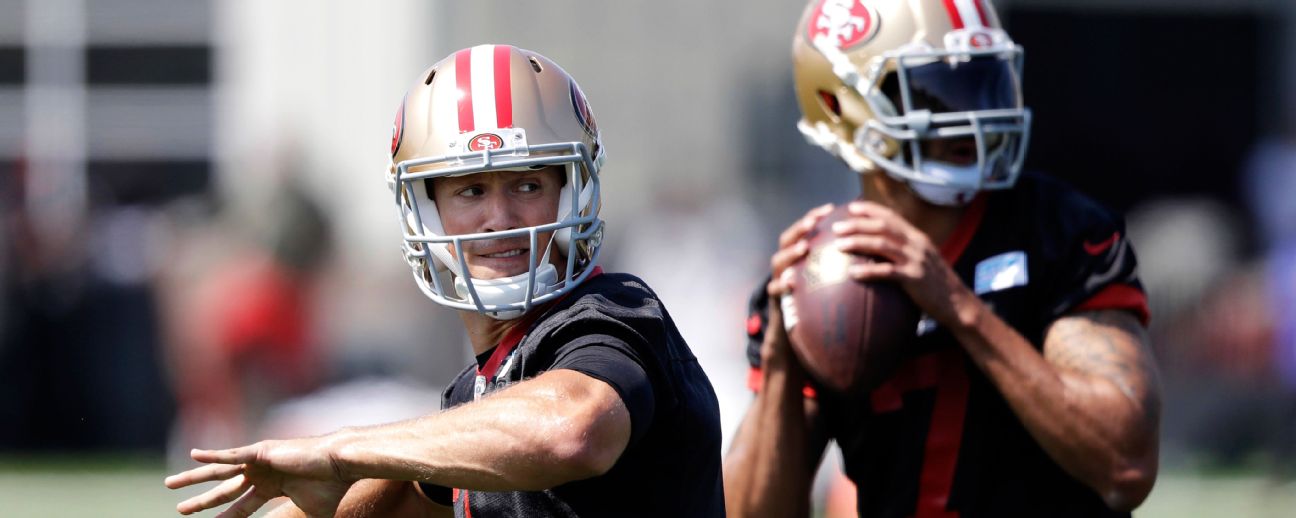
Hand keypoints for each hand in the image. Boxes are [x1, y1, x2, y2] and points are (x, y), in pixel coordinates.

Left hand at [165, 437, 354, 517]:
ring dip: (194, 477)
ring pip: (219, 471)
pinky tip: (194, 456)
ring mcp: (260, 461)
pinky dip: (213, 455)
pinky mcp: (262, 451)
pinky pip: (232, 455)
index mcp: (272, 487)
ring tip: (170, 483)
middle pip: (224, 489)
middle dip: (201, 499)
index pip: (241, 506)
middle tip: (181, 508)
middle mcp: (261, 472)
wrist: (341, 465)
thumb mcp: (308, 514)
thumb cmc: (331, 488)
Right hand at [763, 204, 834, 366]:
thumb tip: (871, 255)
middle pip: (787, 239)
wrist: (796, 338)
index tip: (832, 208)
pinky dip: (781, 284)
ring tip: (804, 247)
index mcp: (800, 259)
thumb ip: (842, 270)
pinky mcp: (774, 299)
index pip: (806, 232)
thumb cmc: (819, 311)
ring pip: (778, 261)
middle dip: (800, 228)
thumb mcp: (831, 287)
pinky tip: (792, 282)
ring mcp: (778, 281)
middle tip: (814, 222)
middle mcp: (786, 266)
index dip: (816, 217)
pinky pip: (774, 290)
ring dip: (790, 252)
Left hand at [831, 200, 979, 328]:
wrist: (957, 302)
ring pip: (882, 245)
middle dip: (857, 224)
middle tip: (836, 228)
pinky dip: (868, 271)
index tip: (851, 207)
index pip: (891, 216)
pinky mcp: (914, 278)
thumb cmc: (935, 284)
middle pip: (883, 227)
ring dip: (858, 242)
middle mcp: (916, 243)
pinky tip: (852, 274)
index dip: (870, 209)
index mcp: (917, 237)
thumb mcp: (922, 260)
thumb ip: (905, 251)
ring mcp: (916, 260)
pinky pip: (887, 272)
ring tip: (838, 245)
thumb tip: (879, 249)